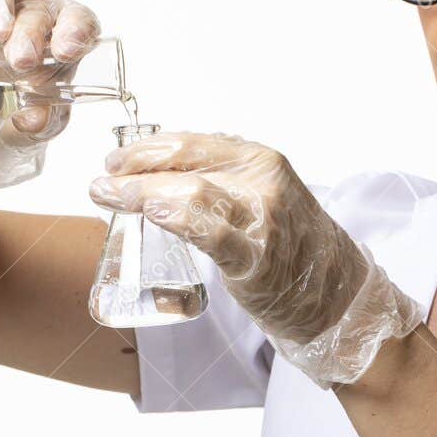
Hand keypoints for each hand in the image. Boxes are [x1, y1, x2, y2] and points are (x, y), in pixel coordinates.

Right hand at [0, 0, 101, 146]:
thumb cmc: (21, 105)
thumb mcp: (37, 126)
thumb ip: (41, 124)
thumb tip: (32, 120)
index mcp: (65, 33)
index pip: (80, 20)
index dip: (76, 30)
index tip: (67, 51)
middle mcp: (35, 9)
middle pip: (39, 6)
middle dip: (31, 31)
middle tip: (21, 60)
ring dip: (1, 3)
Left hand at [88, 130, 423, 386]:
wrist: (336, 293)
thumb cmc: (292, 247)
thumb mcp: (261, 196)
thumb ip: (221, 181)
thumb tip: (159, 173)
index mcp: (260, 160)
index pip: (191, 143)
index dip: (146, 149)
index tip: (117, 162)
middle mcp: (264, 182)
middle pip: (185, 164)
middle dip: (133, 171)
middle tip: (101, 183)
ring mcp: (262, 219)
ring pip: (191, 192)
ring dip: (140, 193)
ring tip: (109, 198)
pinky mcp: (257, 258)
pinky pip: (212, 234)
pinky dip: (179, 219)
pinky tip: (153, 214)